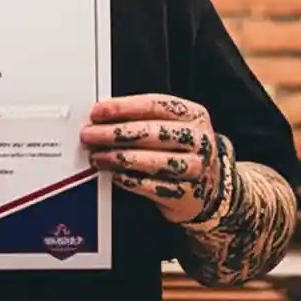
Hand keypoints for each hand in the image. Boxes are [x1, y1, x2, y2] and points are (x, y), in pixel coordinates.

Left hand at [80, 94, 231, 224]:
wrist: (210, 186)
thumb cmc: (182, 150)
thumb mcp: (172, 125)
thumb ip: (143, 118)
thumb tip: (102, 117)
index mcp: (194, 115)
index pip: (154, 105)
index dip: (122, 108)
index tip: (97, 112)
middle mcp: (198, 140)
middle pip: (150, 132)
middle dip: (113, 133)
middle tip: (89, 134)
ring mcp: (195, 168)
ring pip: (151, 160)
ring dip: (117, 158)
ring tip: (97, 156)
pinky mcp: (186, 194)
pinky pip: (151, 187)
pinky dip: (129, 180)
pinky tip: (114, 175)